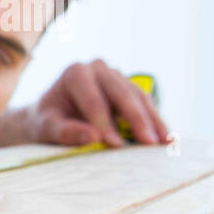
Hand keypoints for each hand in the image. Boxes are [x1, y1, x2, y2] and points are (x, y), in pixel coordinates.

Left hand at [28, 60, 169, 146]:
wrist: (52, 115)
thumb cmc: (47, 120)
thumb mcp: (47, 127)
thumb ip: (65, 131)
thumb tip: (93, 136)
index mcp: (75, 73)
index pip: (93, 100)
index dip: (105, 123)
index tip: (114, 144)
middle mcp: (98, 68)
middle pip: (121, 94)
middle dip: (136, 120)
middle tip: (149, 143)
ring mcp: (116, 76)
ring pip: (139, 98)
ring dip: (153, 121)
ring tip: (165, 143)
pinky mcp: (129, 88)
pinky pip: (146, 104)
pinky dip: (156, 121)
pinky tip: (166, 138)